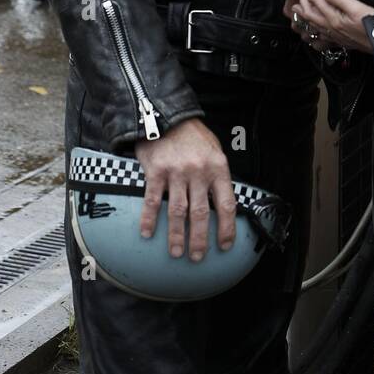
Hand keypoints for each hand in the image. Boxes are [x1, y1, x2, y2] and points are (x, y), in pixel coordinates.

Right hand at [135, 118, 235, 260]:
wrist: (167, 115)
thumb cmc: (193, 136)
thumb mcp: (214, 151)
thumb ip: (217, 176)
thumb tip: (222, 206)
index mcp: (218, 167)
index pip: (226, 204)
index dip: (226, 228)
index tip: (224, 246)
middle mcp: (199, 171)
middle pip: (201, 213)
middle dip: (200, 239)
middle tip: (197, 258)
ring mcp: (177, 172)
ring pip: (178, 211)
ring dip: (177, 236)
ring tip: (177, 253)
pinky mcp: (156, 172)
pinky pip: (153, 201)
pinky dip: (150, 219)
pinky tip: (147, 234)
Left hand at [289, 0, 373, 54]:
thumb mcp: (359, 9)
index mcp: (333, 18)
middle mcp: (329, 27)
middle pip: (308, 8)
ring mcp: (332, 35)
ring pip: (311, 22)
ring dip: (302, 10)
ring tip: (296, 4)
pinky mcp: (338, 40)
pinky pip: (318, 35)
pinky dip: (311, 29)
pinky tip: (312, 29)